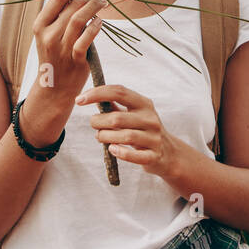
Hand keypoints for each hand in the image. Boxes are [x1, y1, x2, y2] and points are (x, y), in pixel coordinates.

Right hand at [22, 0, 106, 145]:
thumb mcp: (48, 35)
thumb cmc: (56, 57)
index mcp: (40, 25)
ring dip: (94, 7)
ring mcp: (61, 47)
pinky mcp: (75, 59)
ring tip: (102, 3)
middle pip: (71, 5)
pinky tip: (100, 22)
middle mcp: (48, 35)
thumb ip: (59, 16)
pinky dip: (95, 26)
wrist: (55, 89)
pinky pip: (87, 38)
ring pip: (78, 18)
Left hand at [75, 84, 191, 179]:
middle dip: (98, 122)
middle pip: (117, 118)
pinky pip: (133, 155)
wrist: (168, 153)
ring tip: (100, 137)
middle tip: (94, 125)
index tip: (79, 100)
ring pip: (124, 137)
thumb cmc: (143, 130)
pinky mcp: (153, 155)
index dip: (97, 93)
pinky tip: (112, 149)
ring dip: (105, 137)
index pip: (119, 92)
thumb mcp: (134, 113)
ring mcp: (153, 138)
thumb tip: (92, 96)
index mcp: (144, 104)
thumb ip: (115, 105)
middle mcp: (150, 119)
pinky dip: (120, 152)